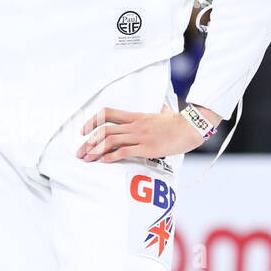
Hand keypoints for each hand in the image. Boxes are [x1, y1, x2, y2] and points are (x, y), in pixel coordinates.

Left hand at [77, 105, 212, 160]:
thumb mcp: (164, 113)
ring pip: (110, 141)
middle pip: (104, 130)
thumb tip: (162, 108)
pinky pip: (124, 151)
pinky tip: (104, 162)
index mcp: (136, 116)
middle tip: (79, 152)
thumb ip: (159, 111)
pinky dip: (111, 157)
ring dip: (95, 151)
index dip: (92, 121)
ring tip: (87, 159)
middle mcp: (134, 125)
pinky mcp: (147, 148)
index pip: (107, 113)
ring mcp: (140, 136)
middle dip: (88, 142)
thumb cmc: (178, 122)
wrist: (191, 127)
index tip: (83, 131)